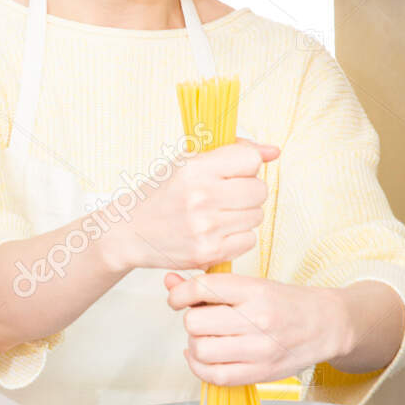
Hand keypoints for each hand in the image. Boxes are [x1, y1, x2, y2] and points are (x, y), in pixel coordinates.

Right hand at [105, 139, 279, 275]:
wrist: (130, 232)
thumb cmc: (161, 194)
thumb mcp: (188, 162)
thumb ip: (232, 152)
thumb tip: (274, 152)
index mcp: (194, 168)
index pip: (250, 159)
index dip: (245, 166)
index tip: (230, 173)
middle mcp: (201, 197)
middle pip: (259, 190)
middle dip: (247, 192)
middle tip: (226, 196)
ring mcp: (205, 228)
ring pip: (256, 216)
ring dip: (243, 215)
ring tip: (218, 214)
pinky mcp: (208, 252)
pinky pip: (249, 240)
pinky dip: (237, 237)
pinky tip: (217, 232)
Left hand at [165, 270, 348, 385]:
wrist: (327, 324)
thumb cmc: (286, 303)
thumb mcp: (252, 285)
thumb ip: (209, 286)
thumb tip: (170, 282)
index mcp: (255, 290)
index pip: (202, 288)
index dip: (179, 294)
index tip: (178, 298)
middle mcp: (258, 319)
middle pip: (195, 322)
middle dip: (191, 321)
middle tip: (201, 320)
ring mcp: (260, 349)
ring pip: (201, 350)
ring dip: (195, 344)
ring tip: (206, 338)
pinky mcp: (261, 372)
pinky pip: (215, 376)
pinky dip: (199, 367)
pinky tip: (203, 357)